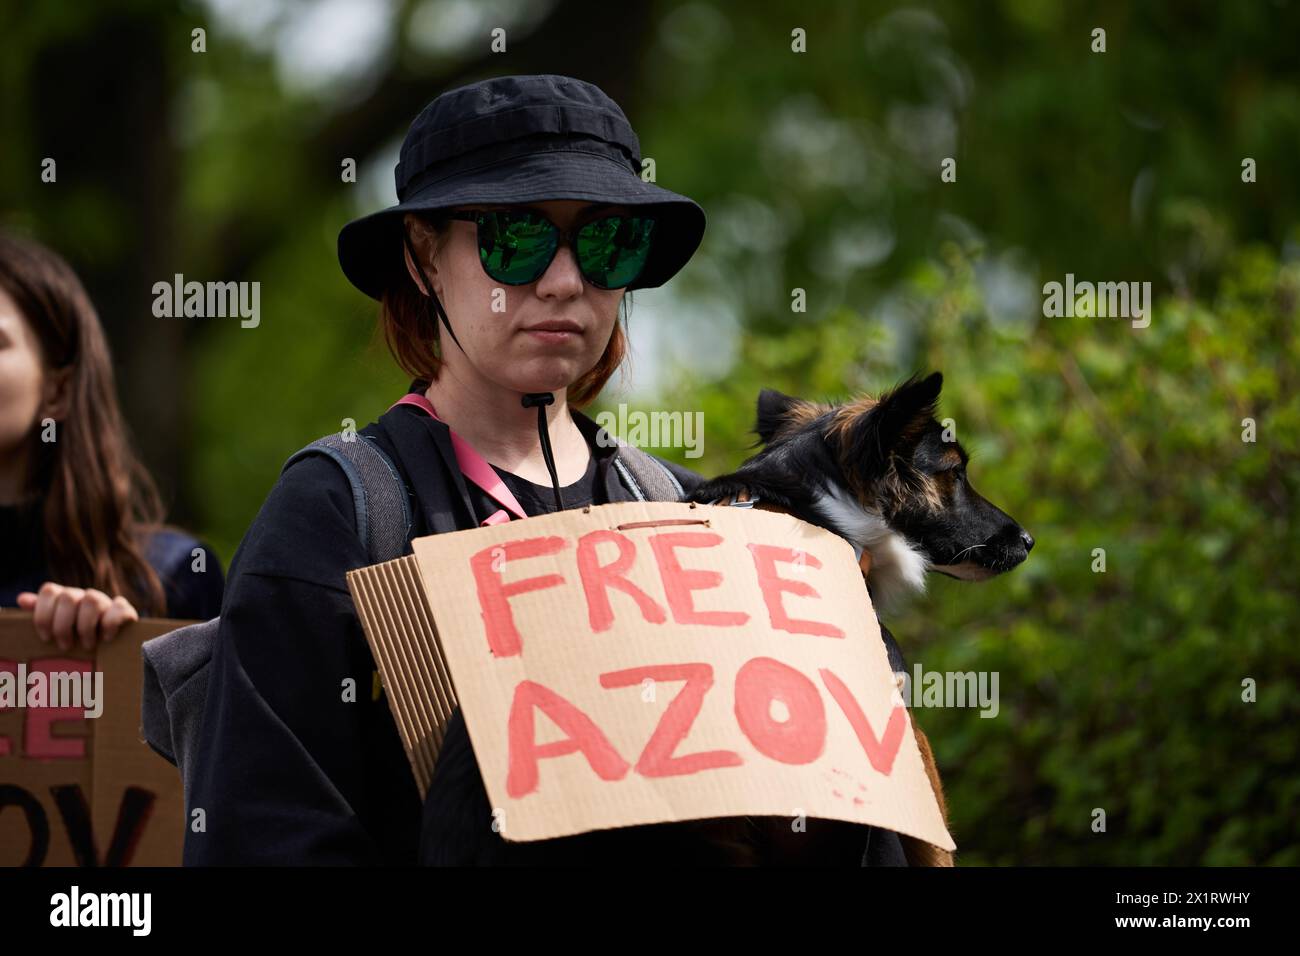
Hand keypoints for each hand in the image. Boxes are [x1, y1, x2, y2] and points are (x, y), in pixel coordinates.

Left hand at [15, 582, 139, 650]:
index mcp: (66, 597)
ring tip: (87, 645)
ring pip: (92, 600)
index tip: (45, 637)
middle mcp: (84, 595)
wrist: (112, 649)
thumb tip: (22, 599)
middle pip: (69, 596)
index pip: (50, 590)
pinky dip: (109, 625)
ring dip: (86, 627)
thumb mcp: (57, 629)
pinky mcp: (125, 609)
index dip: (44, 613)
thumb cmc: (78, 641)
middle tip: (65, 645)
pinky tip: (106, 639)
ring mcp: (105, 601)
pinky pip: (118, 608)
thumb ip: (41, 613)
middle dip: (63, 625)